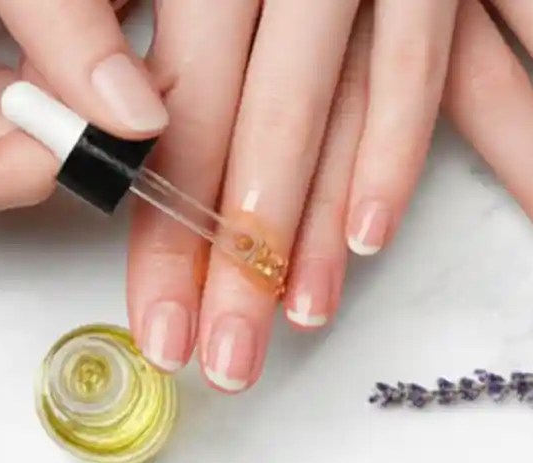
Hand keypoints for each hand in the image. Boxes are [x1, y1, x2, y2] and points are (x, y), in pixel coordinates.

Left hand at [126, 1, 458, 391]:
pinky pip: (426, 71)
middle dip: (241, 261)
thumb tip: (107, 126)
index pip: (180, 113)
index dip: (168, 229)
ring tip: (303, 324)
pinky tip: (376, 239)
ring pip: (341, 116)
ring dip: (321, 233)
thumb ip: (127, 25)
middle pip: (258, 131)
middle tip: (228, 359)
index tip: (161, 323)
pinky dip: (398, 155)